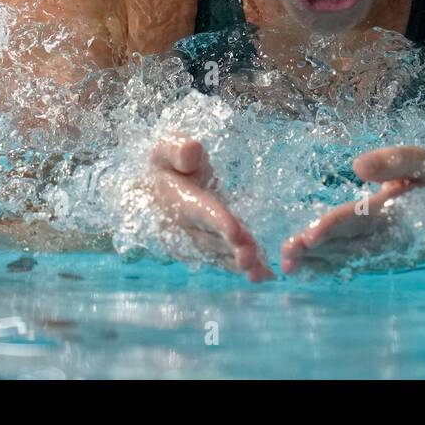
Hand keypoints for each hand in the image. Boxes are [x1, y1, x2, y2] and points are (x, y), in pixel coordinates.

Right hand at [144, 136, 273, 281]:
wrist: (159, 184)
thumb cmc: (170, 161)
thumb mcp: (166, 147)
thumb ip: (177, 149)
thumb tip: (192, 150)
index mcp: (178, 198)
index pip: (199, 211)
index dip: (216, 221)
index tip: (234, 231)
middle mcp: (188, 224)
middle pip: (213, 238)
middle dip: (233, 248)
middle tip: (251, 258)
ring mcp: (199, 236)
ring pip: (222, 252)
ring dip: (240, 263)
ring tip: (261, 274)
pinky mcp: (212, 242)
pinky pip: (227, 256)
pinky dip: (246, 266)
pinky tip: (265, 276)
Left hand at [281, 145, 424, 274]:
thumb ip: (395, 161)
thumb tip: (358, 165)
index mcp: (397, 212)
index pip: (360, 219)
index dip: (334, 227)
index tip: (309, 234)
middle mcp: (389, 238)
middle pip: (347, 246)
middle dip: (316, 250)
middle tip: (286, 253)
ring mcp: (386, 254)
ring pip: (347, 260)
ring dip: (317, 263)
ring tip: (287, 264)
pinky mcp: (382, 260)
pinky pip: (352, 266)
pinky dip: (328, 268)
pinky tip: (305, 270)